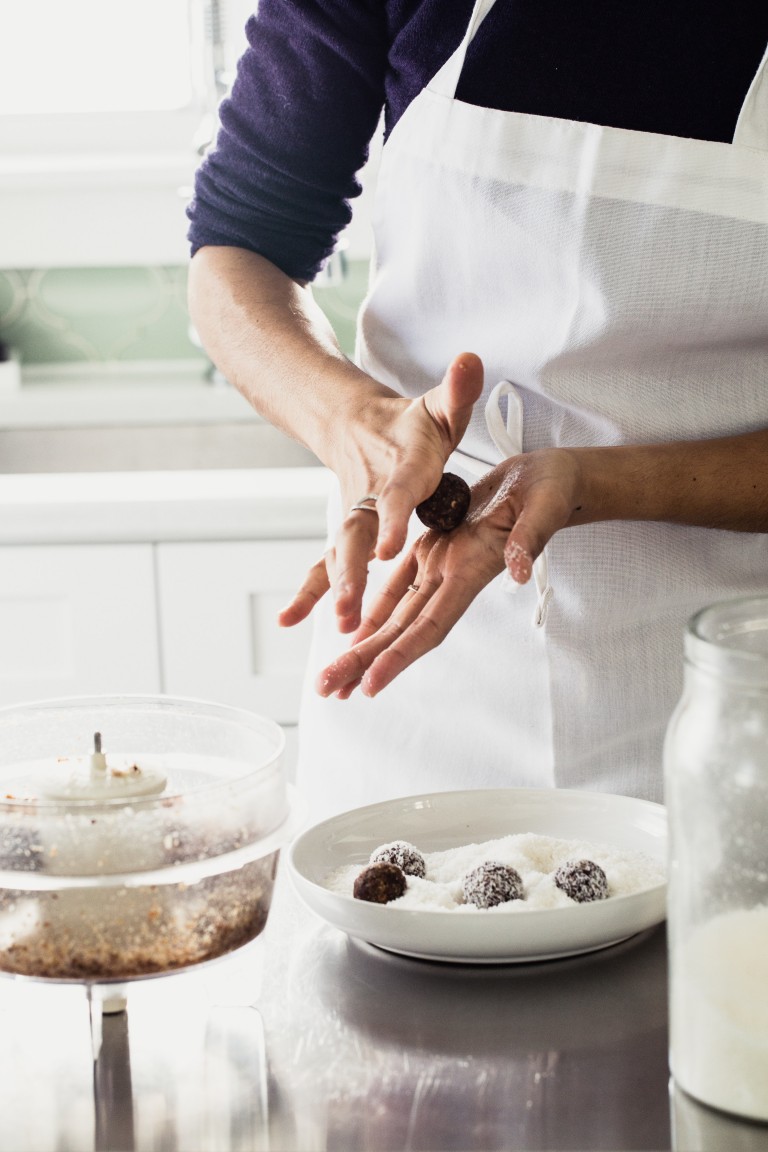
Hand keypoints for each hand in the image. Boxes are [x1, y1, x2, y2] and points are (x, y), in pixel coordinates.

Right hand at [278, 352, 483, 633]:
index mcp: (400, 471)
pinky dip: (308, 592)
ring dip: (336, 591)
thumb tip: (471, 359)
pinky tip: (289, 621)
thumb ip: (456, 389)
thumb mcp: (439, 406)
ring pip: (340, 556)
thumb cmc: (411, 424)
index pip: (396, 497)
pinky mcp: (347, 534)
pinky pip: (325, 565)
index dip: (393, 521)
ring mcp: (354, 518)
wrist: (355, 423)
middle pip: (356, 537)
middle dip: (352, 573)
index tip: (390, 549)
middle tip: (350, 609)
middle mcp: (371, 498)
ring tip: (341, 628)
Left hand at [316, 446, 581, 698]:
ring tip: (333, 676)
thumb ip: (530, 538)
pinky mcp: (436, 547)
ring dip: (364, 645)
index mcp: (472, 571)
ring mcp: (442, 566)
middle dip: (364, 662)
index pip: (430, 625)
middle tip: (328, 690)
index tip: (370, 684)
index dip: (400, 656)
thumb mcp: (544, 506)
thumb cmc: (553, 490)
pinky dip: (375, 610)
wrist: (551, 478)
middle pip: (402, 631)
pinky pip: (398, 584)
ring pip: (395, 614)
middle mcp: (452, 578)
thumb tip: (518, 573)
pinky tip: (353, 631)